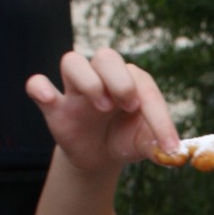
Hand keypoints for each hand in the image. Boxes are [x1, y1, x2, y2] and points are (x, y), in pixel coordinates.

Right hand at [25, 48, 178, 172]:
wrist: (99, 156)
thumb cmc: (126, 140)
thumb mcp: (144, 145)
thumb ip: (158, 147)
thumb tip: (176, 156)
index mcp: (133, 82)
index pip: (145, 87)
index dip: (160, 117)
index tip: (169, 144)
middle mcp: (104, 78)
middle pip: (106, 57)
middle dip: (119, 80)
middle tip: (128, 106)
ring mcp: (76, 89)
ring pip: (72, 61)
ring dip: (88, 82)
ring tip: (102, 107)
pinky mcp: (54, 104)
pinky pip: (37, 84)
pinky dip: (40, 87)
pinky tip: (49, 98)